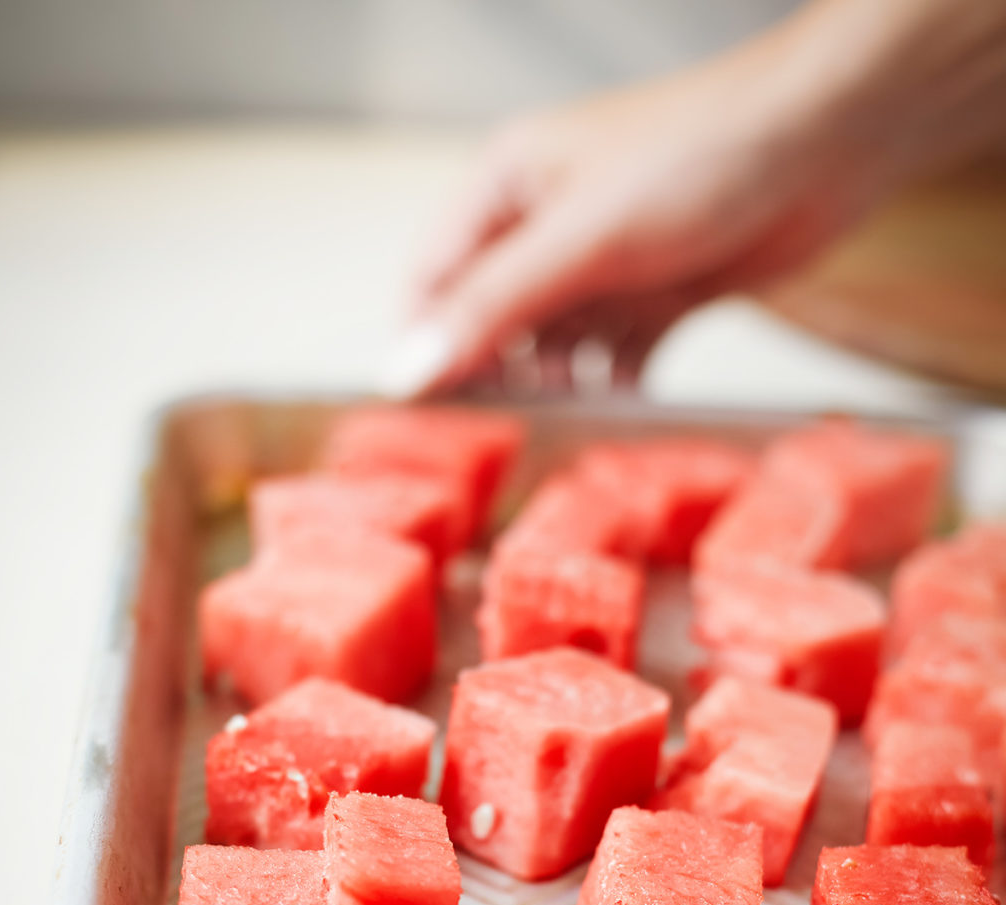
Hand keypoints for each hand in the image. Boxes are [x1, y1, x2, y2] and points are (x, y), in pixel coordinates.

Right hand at [384, 0, 1005, 396]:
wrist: (825, 144)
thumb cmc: (700, 155)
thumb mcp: (579, 238)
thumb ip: (493, 306)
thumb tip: (410, 368)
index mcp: (508, 187)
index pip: (435, 280)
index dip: (424, 347)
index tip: (422, 415)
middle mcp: (550, 226)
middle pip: (494, 322)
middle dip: (499, 377)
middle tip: (505, 430)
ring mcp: (607, 264)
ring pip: (558, 348)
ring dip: (563, 388)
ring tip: (573, 416)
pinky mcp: (660, 295)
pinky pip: (619, 357)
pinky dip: (619, 386)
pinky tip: (626, 405)